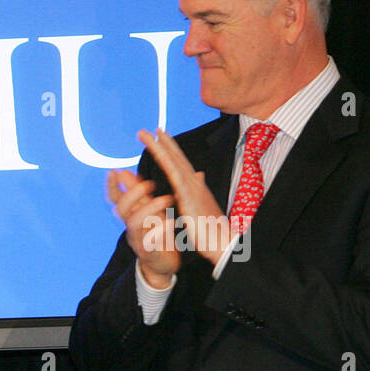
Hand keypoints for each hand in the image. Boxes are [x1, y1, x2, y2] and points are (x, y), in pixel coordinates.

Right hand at [107, 168, 179, 288]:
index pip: (115, 200)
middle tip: (149, 183)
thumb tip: (127, 172)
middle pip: (122, 209)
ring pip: (134, 224)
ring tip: (166, 199)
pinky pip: (150, 242)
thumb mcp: (149, 213)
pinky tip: (169, 222)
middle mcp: (131, 228)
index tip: (114, 170)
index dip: (112, 186)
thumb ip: (140, 195)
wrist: (163, 266)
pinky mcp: (149, 253)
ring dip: (148, 209)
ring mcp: (138, 240)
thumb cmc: (158, 235)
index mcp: (132, 217)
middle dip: (132, 194)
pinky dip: (159, 231)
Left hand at [136, 128, 229, 265]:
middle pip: (177, 157)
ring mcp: (192, 188)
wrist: (222, 242)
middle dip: (164, 142)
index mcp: (194, 186)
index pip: (180, 163)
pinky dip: (167, 161)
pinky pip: (175, 175)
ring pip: (174, 161)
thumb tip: (199, 174)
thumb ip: (198, 188)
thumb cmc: (212, 228)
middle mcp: (194, 183)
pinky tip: (159, 151)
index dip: (171, 149)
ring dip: (160, 146)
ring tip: (147, 133)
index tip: (161, 136)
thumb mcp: (202, 205)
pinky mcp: (189, 196)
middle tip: (152, 128)